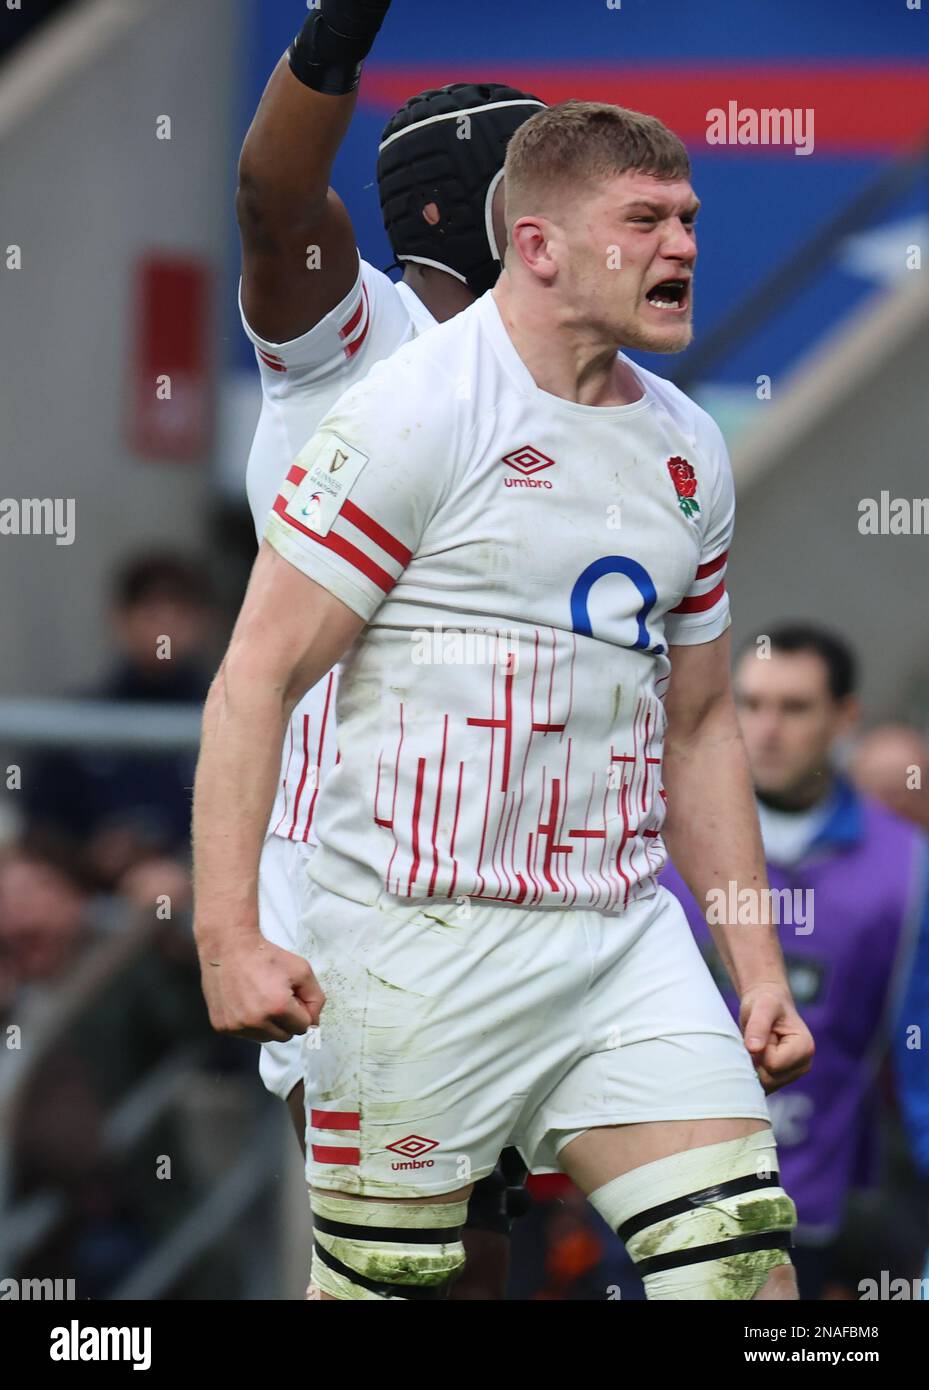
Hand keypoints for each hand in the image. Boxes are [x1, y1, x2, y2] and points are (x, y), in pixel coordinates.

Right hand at [199, 935, 324, 1042]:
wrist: (229, 947)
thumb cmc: (267, 956)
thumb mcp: (302, 970)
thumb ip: (316, 999)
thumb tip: (314, 1024)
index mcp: (278, 1008)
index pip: (303, 1027)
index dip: (301, 1010)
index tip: (292, 996)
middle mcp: (256, 1021)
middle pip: (284, 1036)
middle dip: (286, 1020)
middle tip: (276, 996)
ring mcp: (236, 1026)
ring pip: (265, 1038)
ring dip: (268, 1024)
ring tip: (260, 999)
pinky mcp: (222, 1027)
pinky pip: (245, 1034)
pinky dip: (249, 1023)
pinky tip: (245, 1002)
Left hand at [738, 981, 813, 1093]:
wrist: (765, 1004)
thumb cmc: (765, 1001)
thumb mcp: (762, 1006)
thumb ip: (758, 1025)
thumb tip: (753, 1049)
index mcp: (805, 1047)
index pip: (773, 1064)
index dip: (760, 1049)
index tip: (764, 1033)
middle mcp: (803, 1065)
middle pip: (768, 1078)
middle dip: (756, 1060)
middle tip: (759, 1040)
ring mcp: (792, 1075)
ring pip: (764, 1085)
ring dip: (753, 1066)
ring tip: (758, 1046)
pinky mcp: (780, 1080)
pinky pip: (761, 1087)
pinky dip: (752, 1074)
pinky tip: (754, 1056)